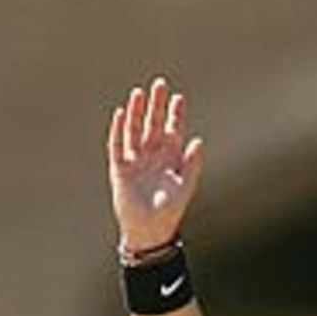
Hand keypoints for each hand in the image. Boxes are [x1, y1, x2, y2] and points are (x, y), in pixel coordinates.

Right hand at [108, 77, 203, 253]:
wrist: (150, 230)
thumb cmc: (170, 211)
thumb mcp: (185, 186)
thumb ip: (192, 164)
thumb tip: (199, 141)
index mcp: (169, 157)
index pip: (172, 130)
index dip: (175, 114)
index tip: (178, 98)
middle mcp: (152, 154)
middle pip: (153, 123)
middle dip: (156, 105)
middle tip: (160, 85)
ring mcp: (135, 159)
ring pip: (135, 129)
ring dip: (137, 112)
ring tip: (139, 94)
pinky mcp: (120, 167)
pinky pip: (117, 144)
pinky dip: (119, 129)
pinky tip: (121, 114)